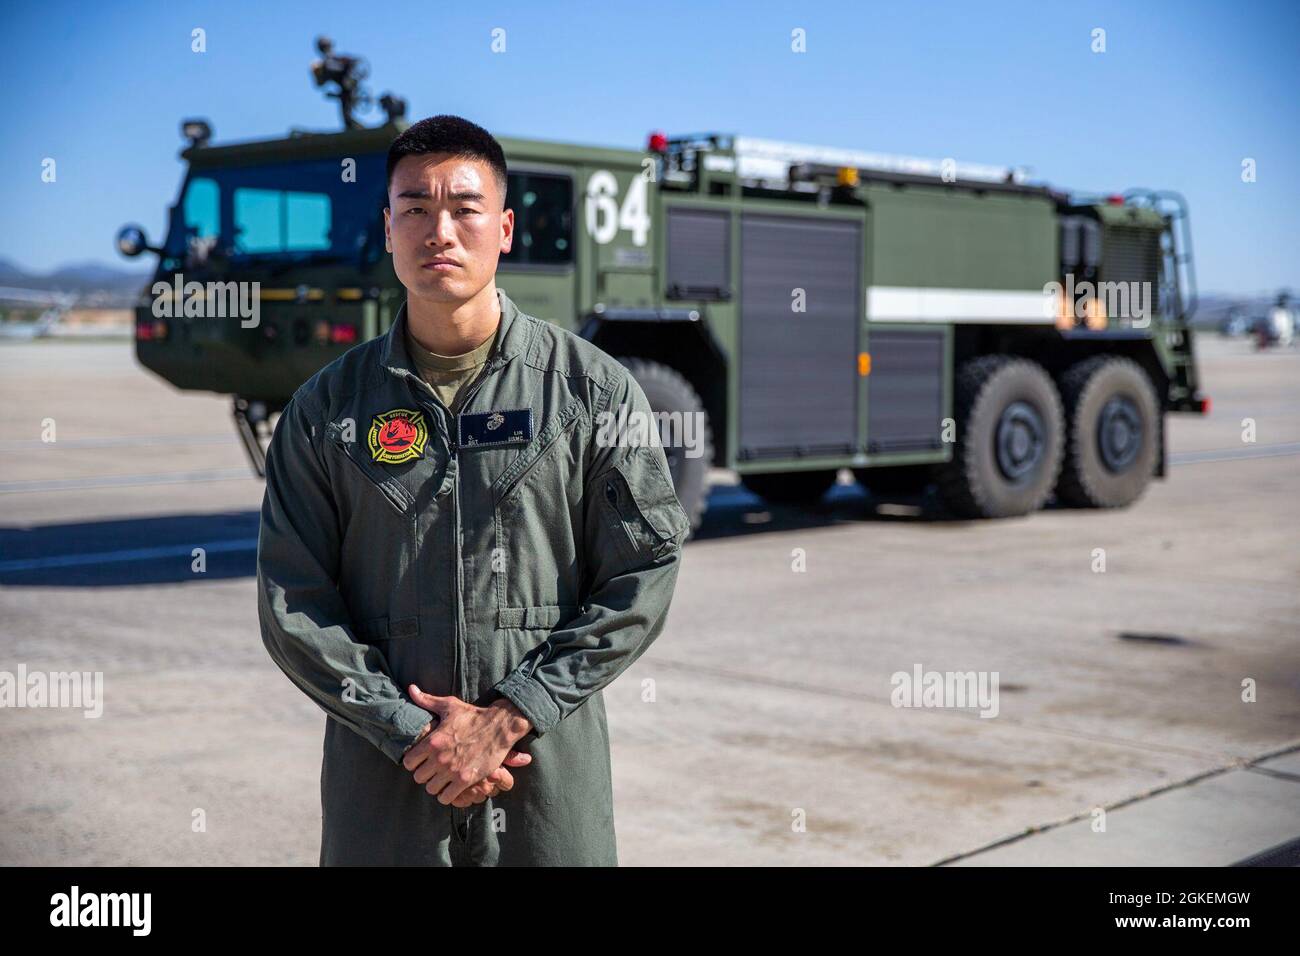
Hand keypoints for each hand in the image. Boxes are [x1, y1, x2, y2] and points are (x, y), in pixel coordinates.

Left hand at [401, 685, 532, 804]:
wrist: (499, 726)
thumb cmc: (473, 715)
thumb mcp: (449, 705)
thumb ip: (426, 700)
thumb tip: (411, 689)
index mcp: (433, 741)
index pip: (408, 762)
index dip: (413, 762)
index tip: (421, 760)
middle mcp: (440, 757)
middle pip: (418, 778)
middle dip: (424, 775)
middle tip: (432, 771)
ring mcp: (452, 770)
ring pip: (431, 789)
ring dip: (436, 786)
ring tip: (442, 780)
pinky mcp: (465, 779)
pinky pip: (446, 797)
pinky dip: (447, 795)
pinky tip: (452, 787)